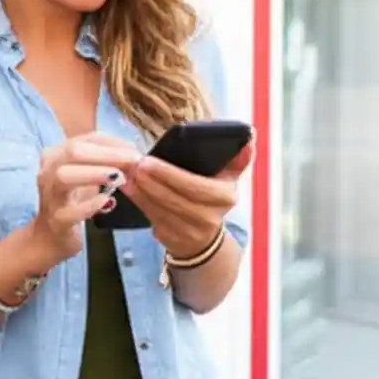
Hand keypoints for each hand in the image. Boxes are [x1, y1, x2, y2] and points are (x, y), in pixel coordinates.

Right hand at [26, 133, 142, 267]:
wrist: (51, 235)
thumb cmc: (73, 200)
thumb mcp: (87, 175)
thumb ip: (106, 162)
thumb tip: (134, 152)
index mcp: (57, 154)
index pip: (87, 139)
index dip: (113, 143)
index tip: (136, 150)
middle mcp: (48, 170)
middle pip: (74, 152)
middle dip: (108, 154)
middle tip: (134, 161)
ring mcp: (49, 196)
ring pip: (65, 176)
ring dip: (95, 173)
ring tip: (119, 177)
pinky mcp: (56, 220)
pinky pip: (70, 211)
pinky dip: (89, 205)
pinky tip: (106, 200)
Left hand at [124, 137, 254, 257]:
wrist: (206, 238)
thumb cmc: (212, 197)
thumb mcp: (228, 178)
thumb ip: (237, 158)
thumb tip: (250, 137)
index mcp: (225, 197)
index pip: (195, 186)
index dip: (170, 175)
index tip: (149, 160)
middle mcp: (211, 218)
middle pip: (175, 199)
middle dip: (151, 181)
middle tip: (134, 164)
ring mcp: (191, 233)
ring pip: (160, 210)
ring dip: (141, 191)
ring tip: (128, 173)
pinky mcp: (173, 241)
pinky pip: (152, 219)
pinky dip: (139, 202)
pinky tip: (129, 188)